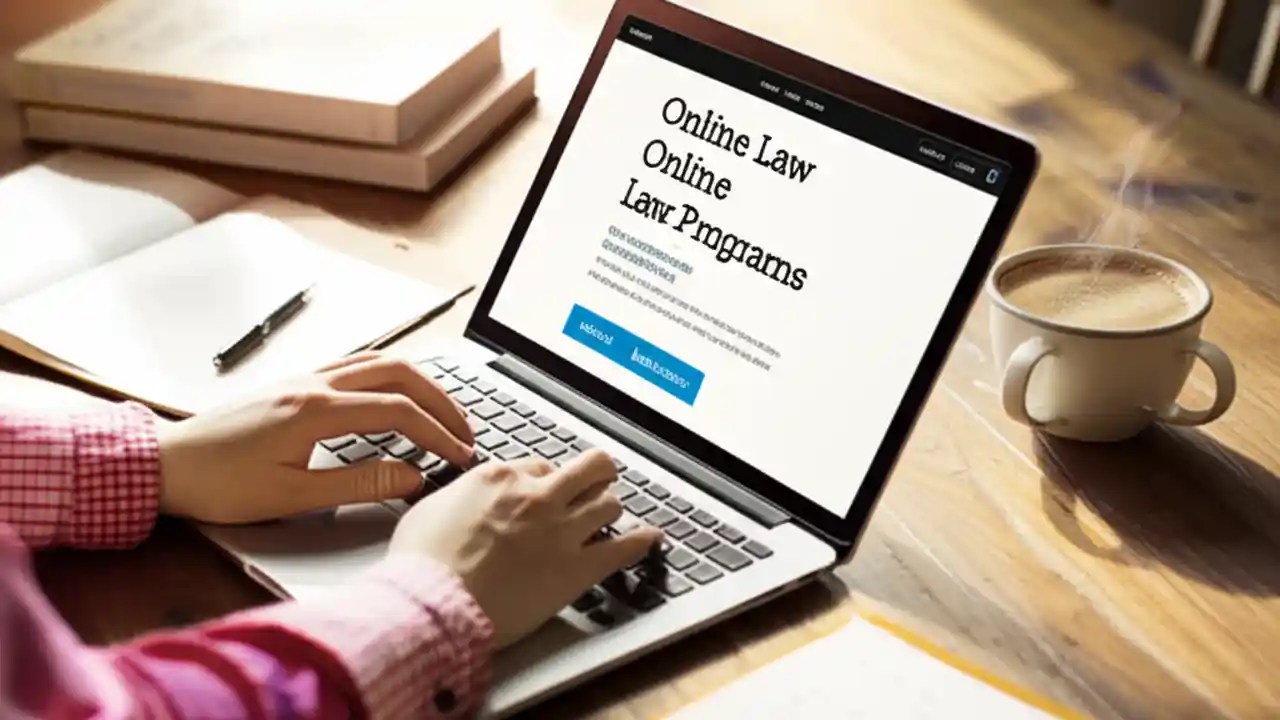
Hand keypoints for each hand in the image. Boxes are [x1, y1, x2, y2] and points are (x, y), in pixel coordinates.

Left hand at [156, 352, 474, 523]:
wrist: (163, 465)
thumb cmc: (220, 486)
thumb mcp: (293, 496)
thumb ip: (360, 483)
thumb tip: (413, 475)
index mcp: (315, 410)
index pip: (398, 411)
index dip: (437, 434)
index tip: (460, 458)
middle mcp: (313, 383)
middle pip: (399, 372)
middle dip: (441, 400)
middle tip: (465, 432)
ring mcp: (303, 378)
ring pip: (379, 362)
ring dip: (419, 384)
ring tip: (443, 414)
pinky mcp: (295, 384)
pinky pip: (356, 366)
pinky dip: (391, 378)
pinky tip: (398, 399)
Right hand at [389, 449, 661, 646]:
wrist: (433, 603)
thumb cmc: (421, 565)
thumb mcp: (427, 511)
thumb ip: (456, 498)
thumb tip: (461, 501)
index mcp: (499, 478)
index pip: (539, 466)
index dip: (544, 480)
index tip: (544, 491)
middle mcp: (536, 496)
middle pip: (588, 469)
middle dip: (596, 474)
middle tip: (598, 482)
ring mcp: (561, 530)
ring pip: (608, 503)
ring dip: (610, 508)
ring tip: (613, 514)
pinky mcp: (577, 568)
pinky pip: (624, 547)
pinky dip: (641, 541)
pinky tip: (650, 538)